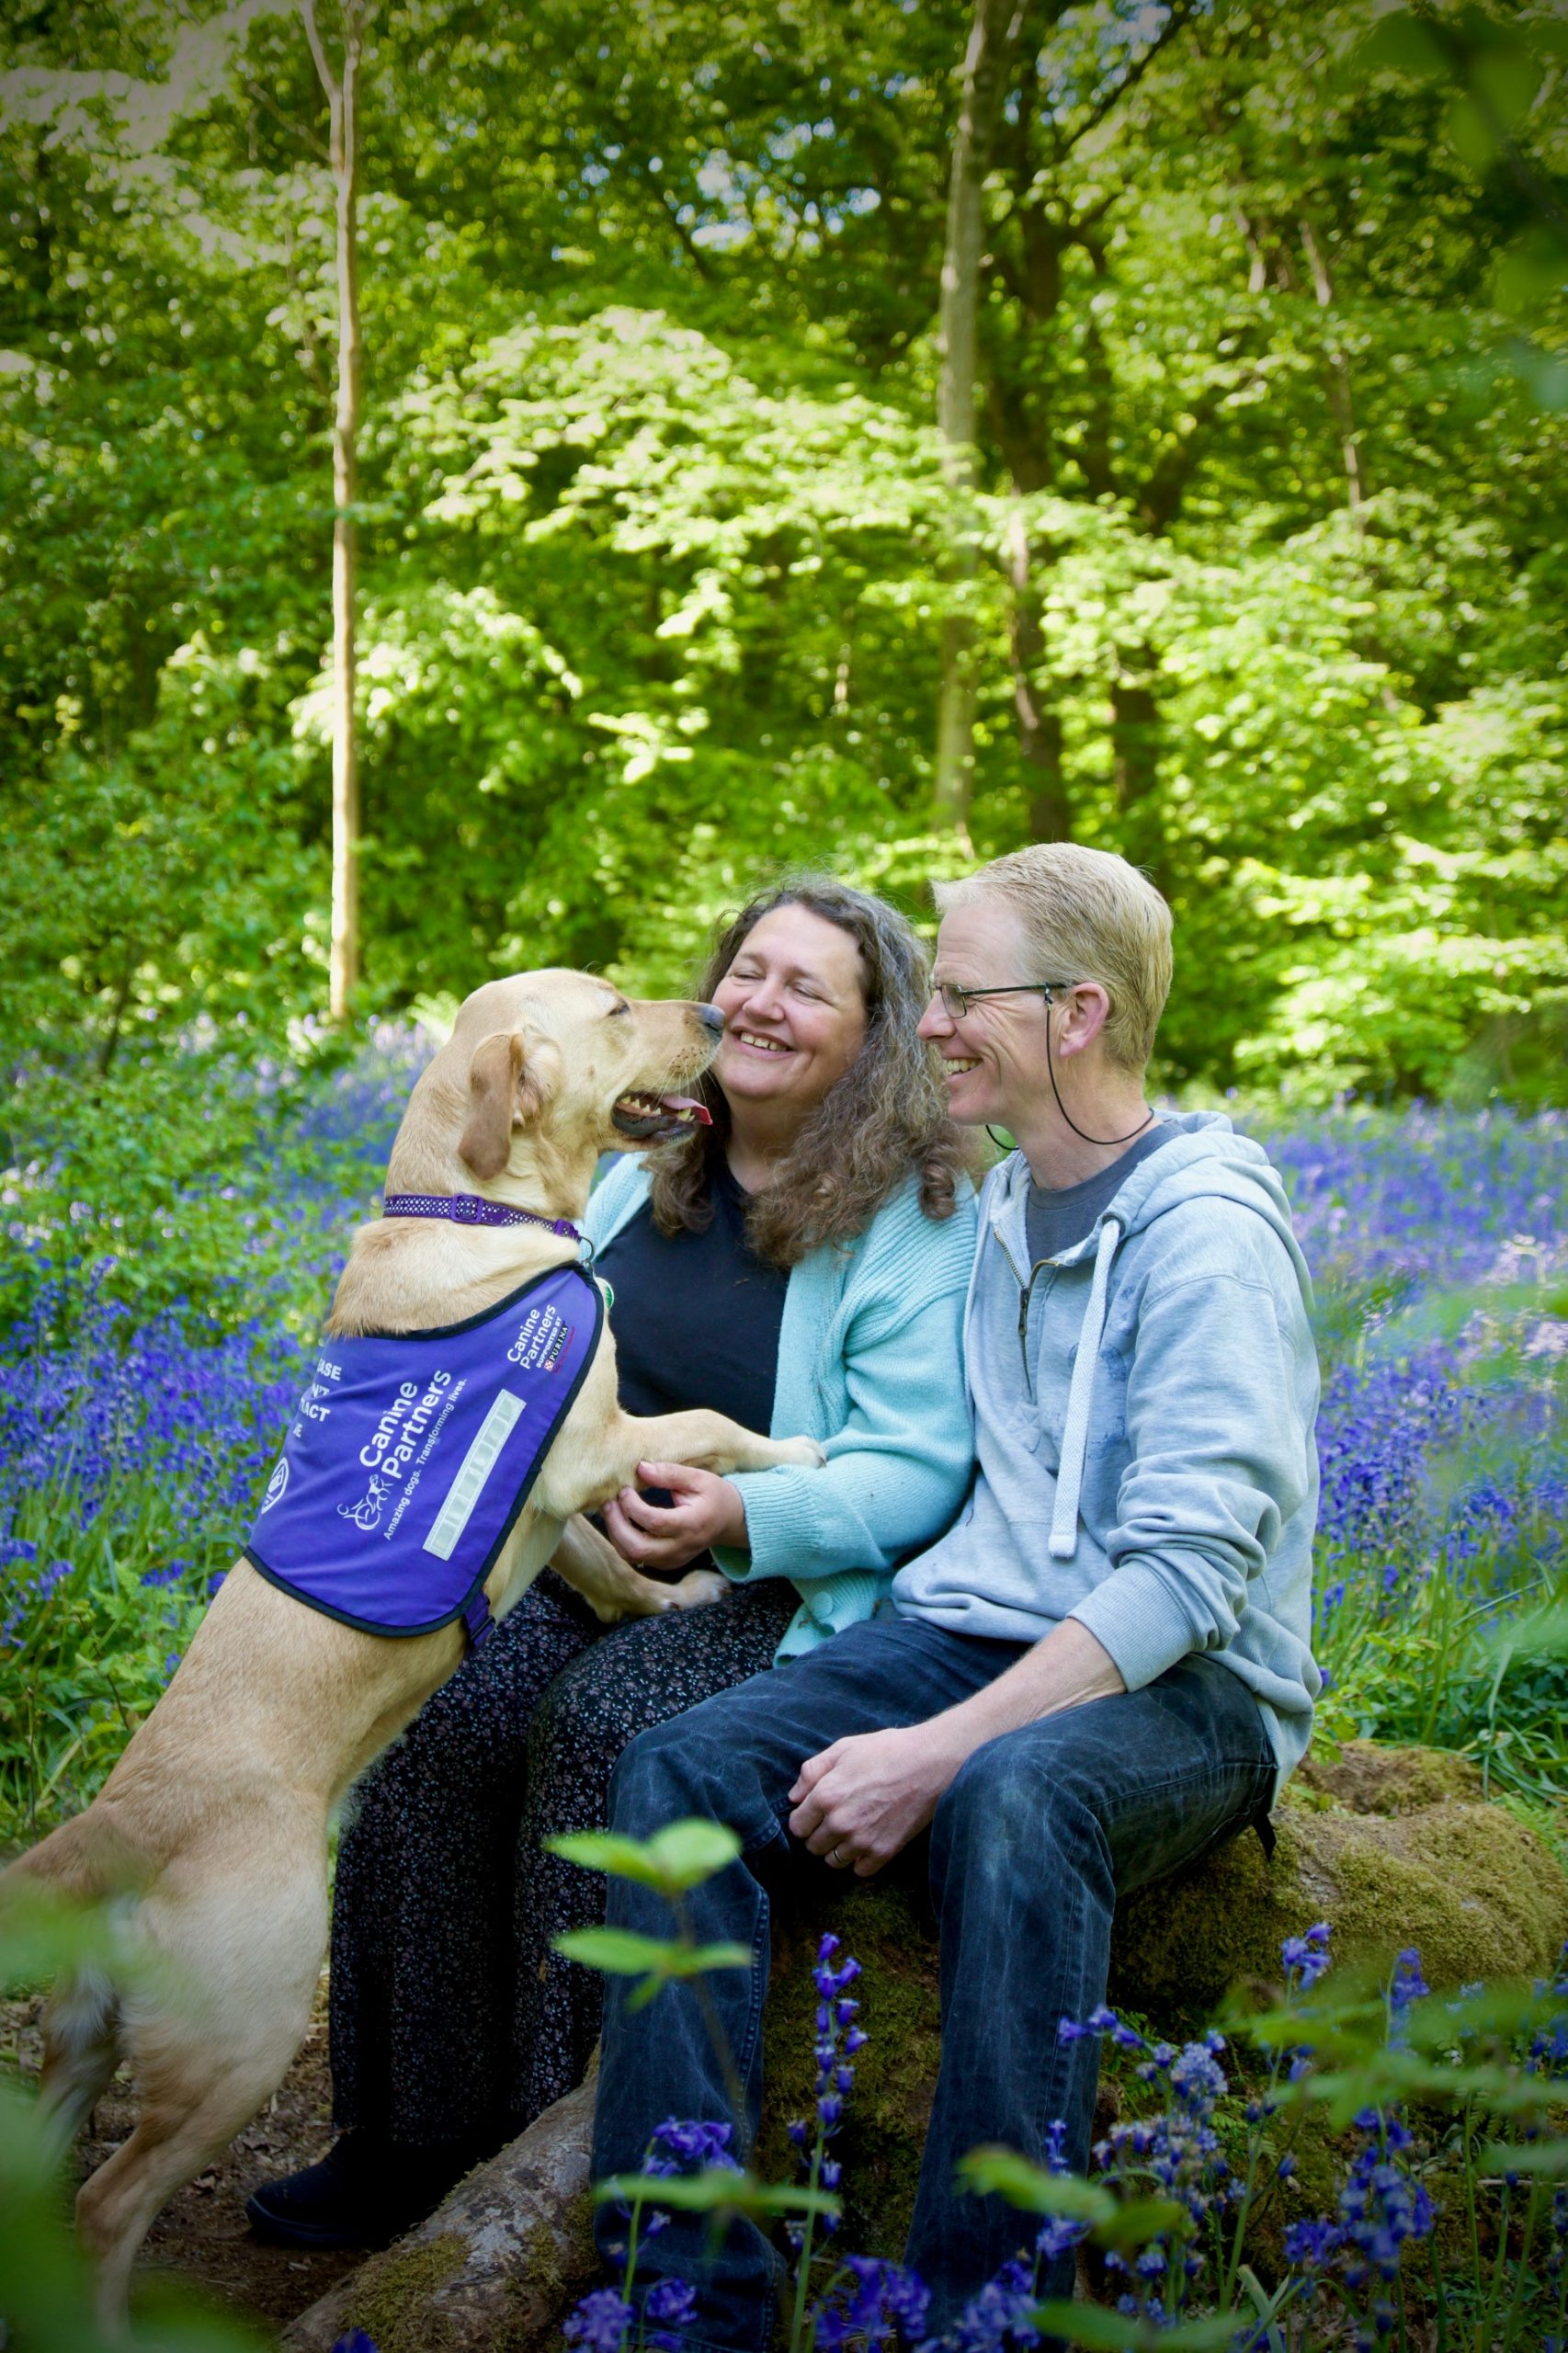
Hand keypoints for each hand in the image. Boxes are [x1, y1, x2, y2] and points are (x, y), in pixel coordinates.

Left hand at [600, 1461, 747, 1572]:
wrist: (730, 1521)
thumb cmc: (714, 1495)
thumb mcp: (699, 1478)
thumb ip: (670, 1473)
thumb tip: (640, 1468)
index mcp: (691, 1524)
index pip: (654, 1522)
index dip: (632, 1506)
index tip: (625, 1489)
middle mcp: (681, 1547)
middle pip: (638, 1549)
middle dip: (616, 1525)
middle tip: (609, 1503)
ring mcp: (673, 1559)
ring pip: (633, 1556)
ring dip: (616, 1534)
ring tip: (612, 1510)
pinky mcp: (666, 1563)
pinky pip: (638, 1558)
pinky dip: (624, 1541)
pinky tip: (622, 1521)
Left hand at [787, 1724, 961, 1877]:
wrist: (931, 1764)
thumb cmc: (887, 1751)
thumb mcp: (844, 1748)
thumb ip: (812, 1771)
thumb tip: (794, 1797)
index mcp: (826, 1796)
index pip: (797, 1826)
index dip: (804, 1818)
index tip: (815, 1812)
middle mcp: (840, 1823)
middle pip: (813, 1847)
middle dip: (819, 1834)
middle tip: (836, 1819)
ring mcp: (862, 1841)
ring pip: (833, 1862)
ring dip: (837, 1849)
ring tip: (852, 1830)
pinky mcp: (884, 1852)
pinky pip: (859, 1871)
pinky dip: (860, 1860)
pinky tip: (868, 1841)